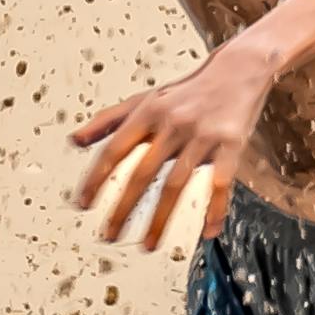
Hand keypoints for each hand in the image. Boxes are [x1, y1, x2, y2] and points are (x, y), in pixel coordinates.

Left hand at [69, 63, 251, 252]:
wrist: (239, 69)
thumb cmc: (187, 90)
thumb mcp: (146, 99)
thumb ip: (109, 120)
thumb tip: (75, 140)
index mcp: (148, 112)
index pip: (114, 149)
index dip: (96, 178)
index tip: (83, 205)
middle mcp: (172, 124)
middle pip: (142, 173)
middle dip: (123, 208)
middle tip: (110, 235)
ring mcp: (202, 135)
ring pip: (176, 185)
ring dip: (160, 220)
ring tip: (148, 245)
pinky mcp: (231, 144)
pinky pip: (221, 184)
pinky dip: (215, 210)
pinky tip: (209, 233)